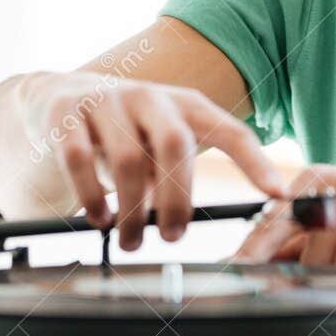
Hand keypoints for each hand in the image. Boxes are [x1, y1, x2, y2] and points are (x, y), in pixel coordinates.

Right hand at [17, 72, 283, 249]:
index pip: (230, 131)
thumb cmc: (124, 132)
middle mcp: (150, 95)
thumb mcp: (157, 143)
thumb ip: (175, 173)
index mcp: (184, 104)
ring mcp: (106, 100)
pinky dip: (92, 197)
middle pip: (176, 145)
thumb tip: (184, 223)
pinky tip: (98, 219)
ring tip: (131, 240)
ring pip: (128, 161)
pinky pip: (80, 160)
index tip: (279, 195)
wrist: (57, 94)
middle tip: (173, 237)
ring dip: (131, 211)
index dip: (256, 163)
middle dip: (178, 199)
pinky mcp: (65, 112)